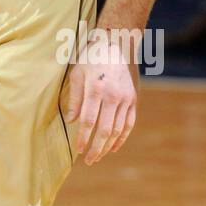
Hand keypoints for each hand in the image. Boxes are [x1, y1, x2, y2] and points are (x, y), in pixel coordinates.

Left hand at [64, 28, 138, 163]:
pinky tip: (114, 147)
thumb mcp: (77, 74)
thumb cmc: (91, 58)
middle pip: (105, 130)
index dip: (83, 138)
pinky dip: (122, 138)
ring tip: (99, 156)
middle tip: (89, 160)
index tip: (79, 150)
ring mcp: (125, 98)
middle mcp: (112, 95)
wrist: (116, 45)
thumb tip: (73, 121)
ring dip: (108, 146)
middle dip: (96, 148)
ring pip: (118, 129)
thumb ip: (75, 98)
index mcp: (96, 89)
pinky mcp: (133, 100)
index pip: (88, 121)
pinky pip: (129, 123)